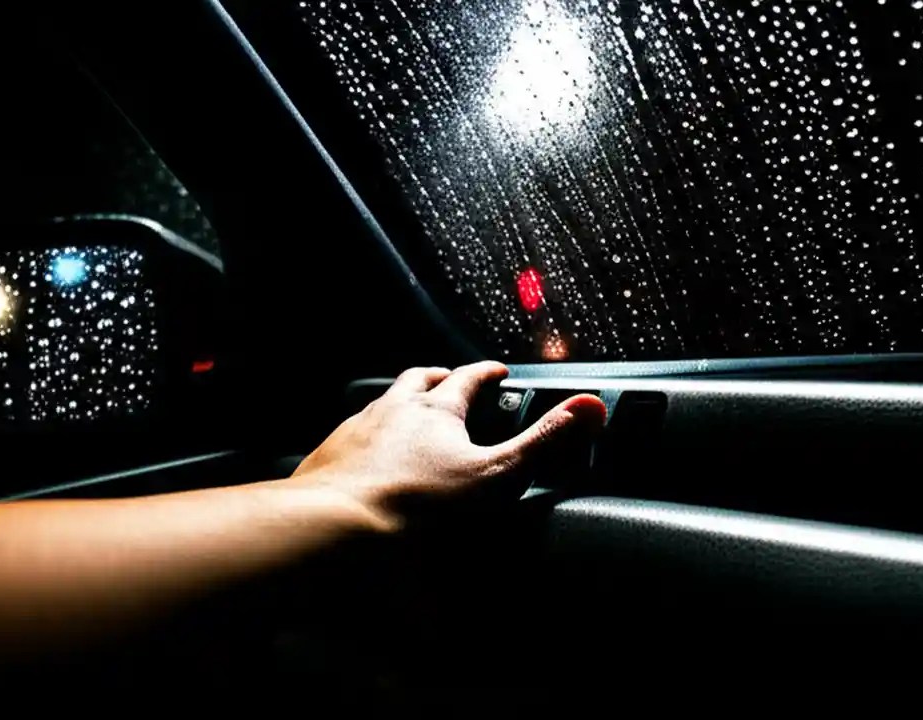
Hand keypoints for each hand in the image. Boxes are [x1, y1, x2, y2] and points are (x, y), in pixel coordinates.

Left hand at [290, 361, 605, 529]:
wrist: (335, 520)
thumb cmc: (416, 502)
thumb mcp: (495, 473)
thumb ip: (544, 440)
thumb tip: (592, 406)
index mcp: (437, 408)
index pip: (469, 377)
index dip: (487, 373)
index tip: (497, 372)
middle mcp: (394, 408)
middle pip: (418, 380)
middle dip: (437, 378)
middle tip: (448, 381)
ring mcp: (357, 429)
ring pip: (382, 403)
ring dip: (399, 404)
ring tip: (407, 413)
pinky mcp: (330, 454)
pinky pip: (352, 435)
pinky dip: (366, 438)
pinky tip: (367, 456)